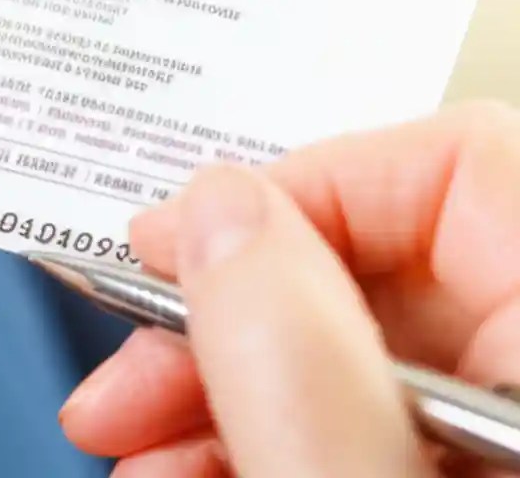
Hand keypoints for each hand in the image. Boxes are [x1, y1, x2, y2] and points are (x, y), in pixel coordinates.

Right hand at [59, 101, 519, 476]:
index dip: (298, 190)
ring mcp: (484, 422)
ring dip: (205, 381)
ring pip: (332, 344)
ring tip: (134, 443)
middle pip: (367, 260)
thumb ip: (292, 362)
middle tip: (129, 376)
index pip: (455, 164)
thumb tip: (219, 213)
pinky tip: (182, 465)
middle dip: (217, 313)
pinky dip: (243, 428)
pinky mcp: (443, 462)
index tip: (180, 247)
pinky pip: (339, 412)